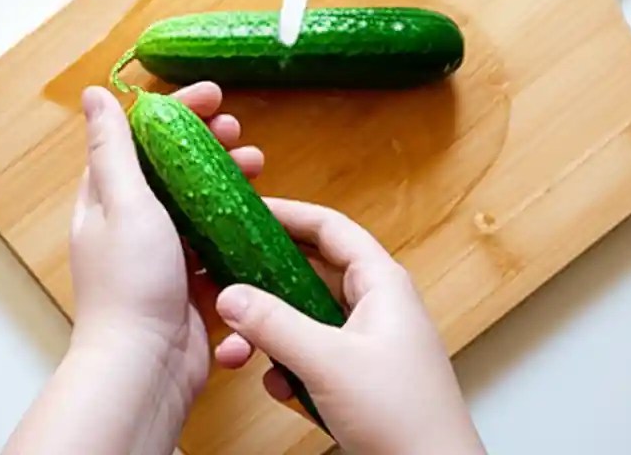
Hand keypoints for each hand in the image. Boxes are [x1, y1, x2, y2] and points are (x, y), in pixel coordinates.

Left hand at [64, 82, 262, 448]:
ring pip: (198, 204)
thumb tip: (93, 95)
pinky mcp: (188, 283)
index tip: (216, 95)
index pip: (139, 137)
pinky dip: (236, 226)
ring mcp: (161, 254)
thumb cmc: (130, 285)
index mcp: (106, 199)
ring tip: (259, 168)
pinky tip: (261, 218)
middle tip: (240, 132)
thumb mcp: (123, 203)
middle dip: (208, 143)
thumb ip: (113, 149)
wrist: (145, 366)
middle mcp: (130, 223)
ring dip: (227, 181)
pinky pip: (215, 244)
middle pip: (173, 168)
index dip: (176, 110)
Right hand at [213, 199, 484, 454]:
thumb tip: (231, 295)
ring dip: (271, 334)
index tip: (246, 212)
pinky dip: (289, 367)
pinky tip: (279, 386)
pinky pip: (311, 357)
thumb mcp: (329, 363)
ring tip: (240, 351)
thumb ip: (275, 325)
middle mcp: (376, 307)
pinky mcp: (357, 378)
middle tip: (225, 281)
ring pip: (305, 319)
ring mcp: (366, 343)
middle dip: (265, 284)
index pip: (330, 228)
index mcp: (382, 284)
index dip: (288, 214)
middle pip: (309, 272)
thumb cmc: (405, 418)